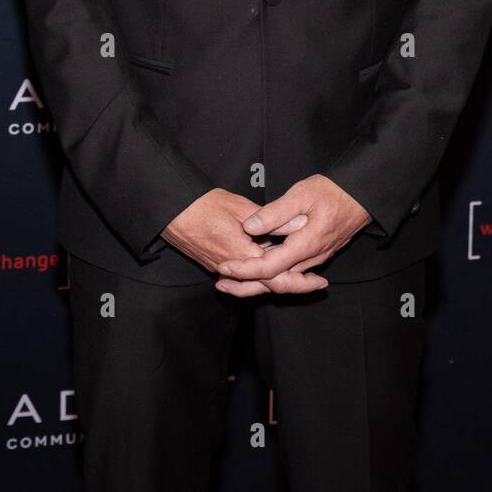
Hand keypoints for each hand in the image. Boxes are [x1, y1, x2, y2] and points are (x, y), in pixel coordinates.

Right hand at [162, 187, 328, 294]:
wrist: (171, 211)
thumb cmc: (204, 205)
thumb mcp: (241, 207)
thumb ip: (271, 220)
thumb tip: (300, 225)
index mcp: (241, 253)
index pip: (277, 277)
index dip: (300, 282)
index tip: (319, 282)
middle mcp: (232, 268)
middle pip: (268, 287)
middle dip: (294, 286)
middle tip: (316, 284)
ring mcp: (221, 269)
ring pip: (254, 285)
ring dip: (277, 282)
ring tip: (299, 278)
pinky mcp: (215, 266)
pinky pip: (242, 278)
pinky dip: (259, 277)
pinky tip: (271, 270)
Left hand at [214, 175, 371, 297]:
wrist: (363, 196)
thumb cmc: (334, 192)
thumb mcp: (301, 195)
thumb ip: (275, 213)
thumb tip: (249, 226)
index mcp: (305, 245)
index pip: (269, 267)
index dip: (244, 269)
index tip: (224, 266)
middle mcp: (310, 258)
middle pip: (274, 281)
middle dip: (246, 284)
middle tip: (220, 283)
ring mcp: (315, 259)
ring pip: (283, 279)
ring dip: (258, 281)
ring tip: (232, 279)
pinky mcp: (317, 255)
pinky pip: (291, 271)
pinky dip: (272, 274)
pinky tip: (259, 268)